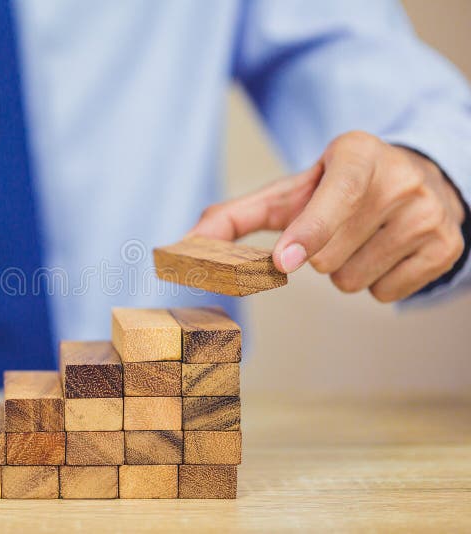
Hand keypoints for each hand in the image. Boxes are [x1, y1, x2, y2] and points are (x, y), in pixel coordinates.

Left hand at [190, 131, 466, 301]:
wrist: (408, 180)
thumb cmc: (330, 192)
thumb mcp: (284, 194)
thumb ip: (232, 219)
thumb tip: (180, 248)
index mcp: (356, 155)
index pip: (331, 201)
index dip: (306, 234)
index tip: (283, 261)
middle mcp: (400, 178)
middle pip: (330, 258)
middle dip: (317, 256)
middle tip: (332, 232)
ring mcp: (429, 213)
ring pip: (355, 281)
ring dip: (344, 271)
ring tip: (357, 240)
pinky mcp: (447, 246)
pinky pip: (388, 294)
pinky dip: (375, 283)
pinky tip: (382, 252)